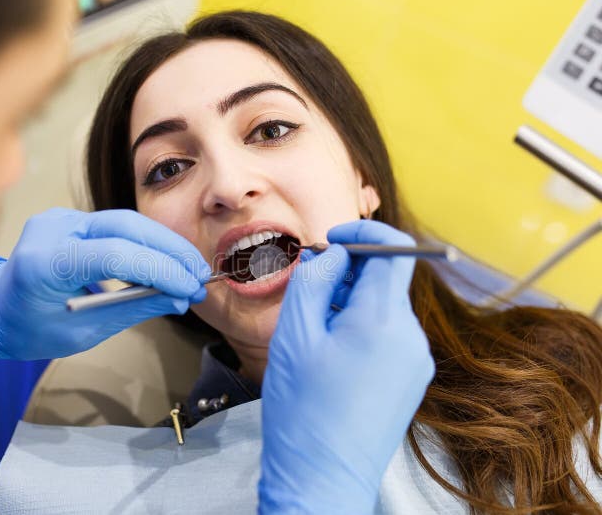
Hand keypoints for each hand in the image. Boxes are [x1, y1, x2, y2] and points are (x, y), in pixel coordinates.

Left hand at [0, 208, 209, 359]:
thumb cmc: (29, 330)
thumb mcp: (83, 332)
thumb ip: (132, 309)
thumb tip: (180, 298)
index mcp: (44, 262)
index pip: (113, 255)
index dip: (159, 270)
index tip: (190, 288)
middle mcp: (51, 228)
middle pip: (126, 227)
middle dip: (170, 251)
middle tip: (200, 277)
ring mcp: (60, 217)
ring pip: (126, 222)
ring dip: (163, 245)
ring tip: (190, 272)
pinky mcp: (70, 218)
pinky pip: (117, 226)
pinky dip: (145, 244)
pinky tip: (166, 262)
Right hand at [259, 220, 434, 513]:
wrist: (322, 477)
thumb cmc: (302, 409)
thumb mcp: (295, 335)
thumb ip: (315, 281)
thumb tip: (333, 256)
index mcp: (384, 320)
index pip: (394, 249)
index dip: (364, 232)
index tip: (332, 239)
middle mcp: (411, 337)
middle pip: (387, 279)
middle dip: (349, 273)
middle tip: (309, 291)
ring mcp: (415, 361)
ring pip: (385, 308)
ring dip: (352, 303)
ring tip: (315, 332)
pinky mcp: (411, 380)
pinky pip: (389, 336)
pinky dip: (362, 328)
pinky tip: (332, 354)